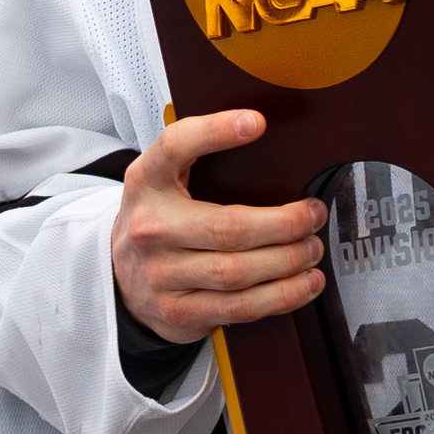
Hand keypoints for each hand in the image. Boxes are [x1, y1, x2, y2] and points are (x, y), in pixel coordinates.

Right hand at [110, 111, 326, 343]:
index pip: (175, 147)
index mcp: (147, 182)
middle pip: (227, 227)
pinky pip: (241, 307)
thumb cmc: (158, 221)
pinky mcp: (179, 311)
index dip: (215, 132)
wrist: (121, 279)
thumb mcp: (162, 181)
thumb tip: (263, 131)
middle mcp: (150, 227)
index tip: (256, 123)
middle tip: (313, 215)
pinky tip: (305, 282)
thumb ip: (198, 157)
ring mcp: (161, 274)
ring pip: (238, 271)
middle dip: (284, 224)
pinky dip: (282, 296)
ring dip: (289, 261)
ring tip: (312, 248)